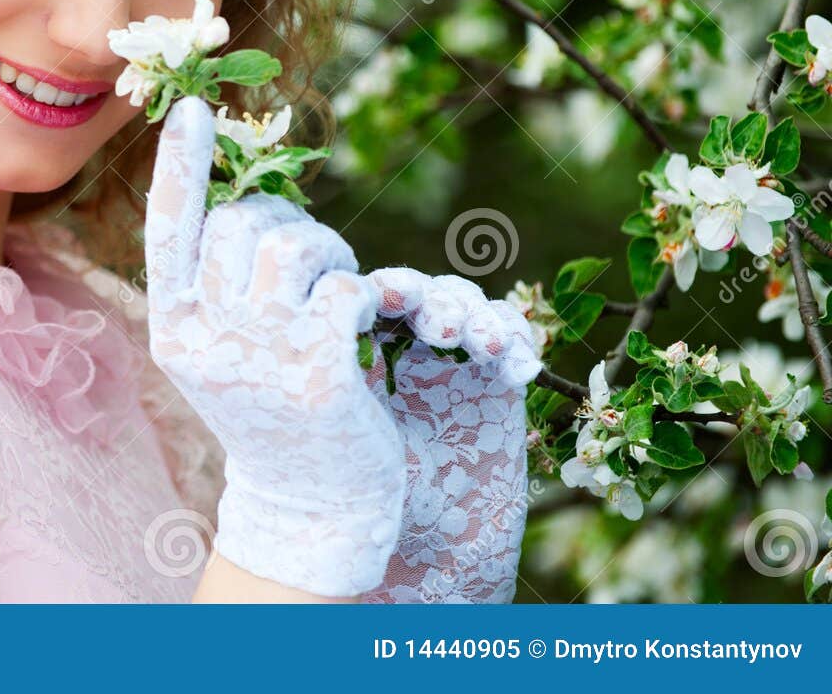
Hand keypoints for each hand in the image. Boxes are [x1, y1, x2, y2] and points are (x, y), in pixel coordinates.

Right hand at [144, 95, 406, 596]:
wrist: (311, 504)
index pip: (168, 228)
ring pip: (291, 245)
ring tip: (338, 284)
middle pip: (242, 222)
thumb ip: (223, 283)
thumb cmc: (273, 406)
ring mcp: (257, 359)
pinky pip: (343, 290)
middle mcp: (205, 340)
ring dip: (329, 250)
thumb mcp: (227, 346)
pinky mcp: (315, 376)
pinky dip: (360, 293)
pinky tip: (361, 324)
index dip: (179, 164)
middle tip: (318, 263)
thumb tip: (253, 202)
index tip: (189, 109)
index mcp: (173, 327)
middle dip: (289, 220)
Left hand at [361, 268, 541, 601]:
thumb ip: (333, 363)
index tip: (375, 297)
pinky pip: (511, 338)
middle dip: (427, 297)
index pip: (364, 292)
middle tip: (436, 327)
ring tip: (477, 343)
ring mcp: (451, 362)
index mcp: (352, 350)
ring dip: (473, 314)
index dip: (375, 286)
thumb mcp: (338, 423)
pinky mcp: (497, 382)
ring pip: (464, 304)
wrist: (423, 551)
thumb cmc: (367, 492)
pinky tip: (517, 368)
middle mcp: (399, 349)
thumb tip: (320, 301)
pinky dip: (517, 340)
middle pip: (417, 290)